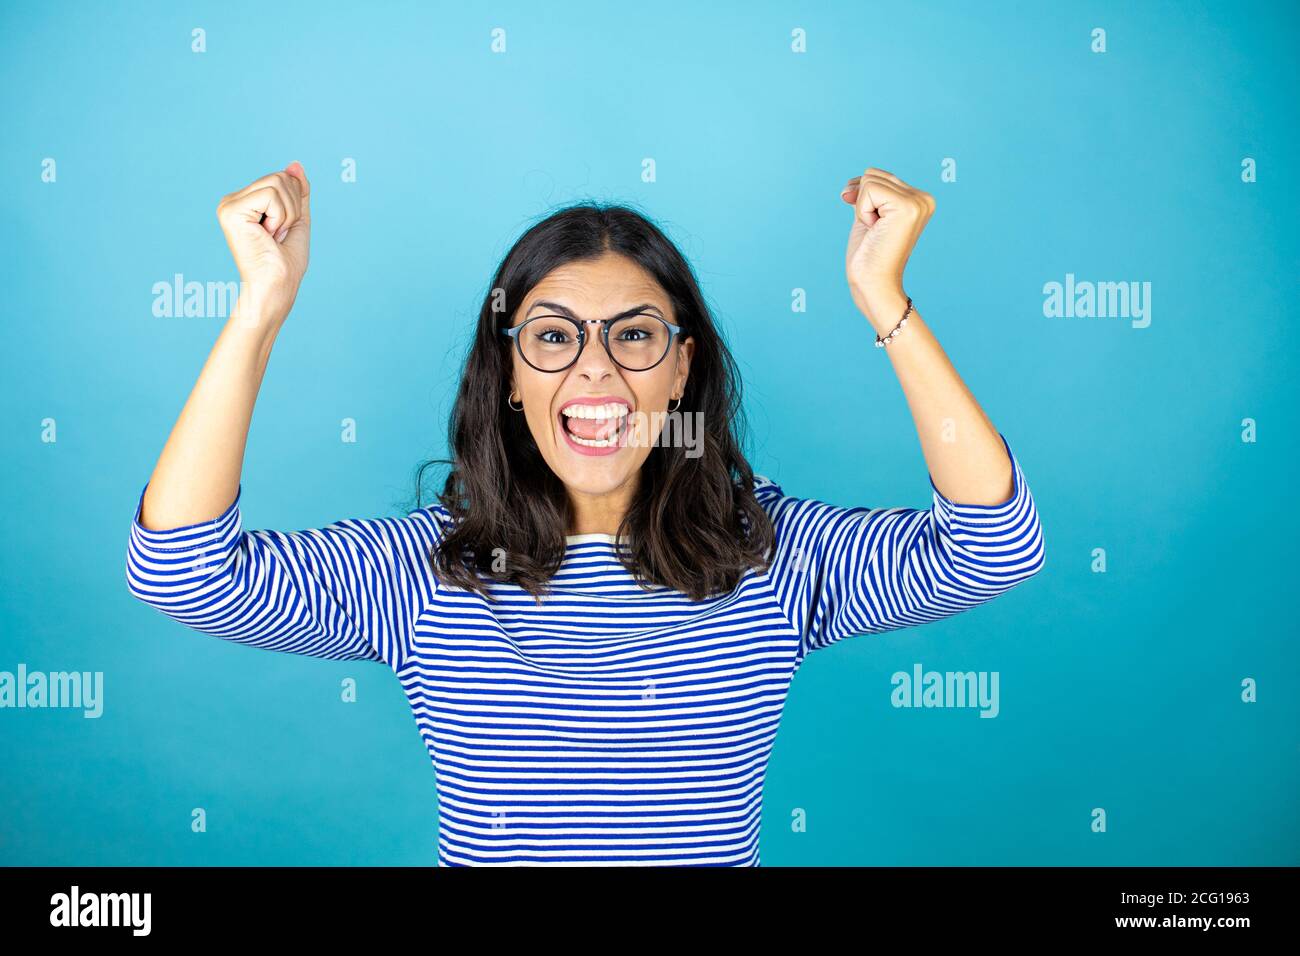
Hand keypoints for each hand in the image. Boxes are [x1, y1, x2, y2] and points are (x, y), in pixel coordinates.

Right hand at [216, 162, 310, 324]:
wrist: (277, 286)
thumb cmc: (286, 261)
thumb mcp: (297, 218)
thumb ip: (297, 191)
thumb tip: (295, 164)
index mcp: (245, 202)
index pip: (282, 178)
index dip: (295, 204)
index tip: (281, 231)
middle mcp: (232, 200)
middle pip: (280, 177)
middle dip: (293, 208)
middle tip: (277, 235)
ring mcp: (229, 205)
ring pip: (278, 183)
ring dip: (287, 215)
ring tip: (272, 236)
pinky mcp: (231, 211)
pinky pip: (272, 195)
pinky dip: (280, 217)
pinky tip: (267, 235)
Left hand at [841, 167, 933, 327]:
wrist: (874, 284)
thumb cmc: (868, 256)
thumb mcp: (867, 215)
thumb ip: (866, 194)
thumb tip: (850, 184)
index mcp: (919, 200)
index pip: (878, 176)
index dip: (862, 197)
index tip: (871, 224)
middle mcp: (924, 198)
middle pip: (872, 174)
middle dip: (862, 202)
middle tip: (874, 230)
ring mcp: (918, 202)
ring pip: (869, 180)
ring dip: (862, 208)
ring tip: (877, 231)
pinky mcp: (908, 207)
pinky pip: (868, 189)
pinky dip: (862, 211)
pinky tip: (875, 230)